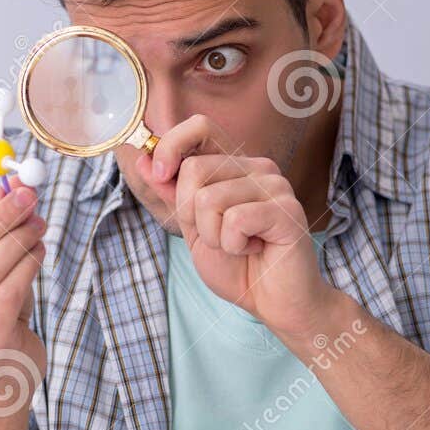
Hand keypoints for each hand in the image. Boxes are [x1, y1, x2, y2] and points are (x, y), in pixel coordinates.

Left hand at [145, 116, 330, 346]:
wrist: (274, 303)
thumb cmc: (238, 266)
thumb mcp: (193, 228)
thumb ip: (173, 194)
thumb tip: (143, 160)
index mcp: (236, 165)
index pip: (200, 126)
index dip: (171, 145)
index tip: (160, 176)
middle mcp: (258, 168)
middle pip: (195, 169)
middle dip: (190, 215)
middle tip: (218, 236)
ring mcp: (275, 186)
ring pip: (209, 199)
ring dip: (213, 236)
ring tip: (239, 245)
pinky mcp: (286, 210)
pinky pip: (235, 220)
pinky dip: (233, 245)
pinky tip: (254, 249)